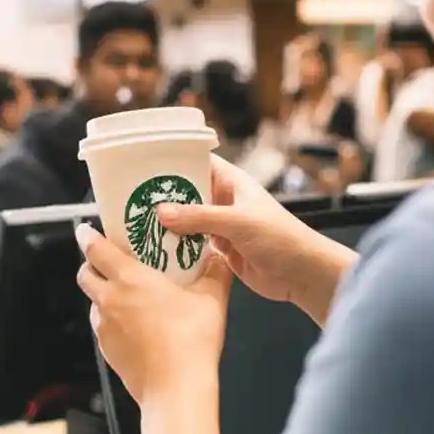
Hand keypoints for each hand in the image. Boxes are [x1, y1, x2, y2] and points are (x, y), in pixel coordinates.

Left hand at [76, 225, 233, 406]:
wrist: (176, 388)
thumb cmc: (191, 341)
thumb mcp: (211, 299)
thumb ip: (215, 273)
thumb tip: (219, 258)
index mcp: (130, 279)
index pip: (95, 250)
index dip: (87, 236)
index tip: (86, 230)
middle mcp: (110, 300)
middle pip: (85, 274)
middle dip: (91, 264)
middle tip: (108, 261)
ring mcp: (105, 327)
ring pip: (93, 302)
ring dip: (104, 294)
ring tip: (129, 296)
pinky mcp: (107, 350)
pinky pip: (103, 327)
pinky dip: (113, 320)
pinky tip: (136, 325)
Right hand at [156, 156, 355, 323]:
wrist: (302, 273)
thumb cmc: (280, 238)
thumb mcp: (237, 221)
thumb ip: (199, 217)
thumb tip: (161, 211)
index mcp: (232, 183)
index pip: (200, 162)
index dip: (176, 160)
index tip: (146, 162)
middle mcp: (225, 201)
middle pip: (188, 192)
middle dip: (164, 196)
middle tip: (132, 197)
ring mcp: (222, 226)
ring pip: (188, 220)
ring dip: (169, 223)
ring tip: (137, 222)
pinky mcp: (222, 249)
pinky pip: (193, 244)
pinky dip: (178, 246)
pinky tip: (156, 248)